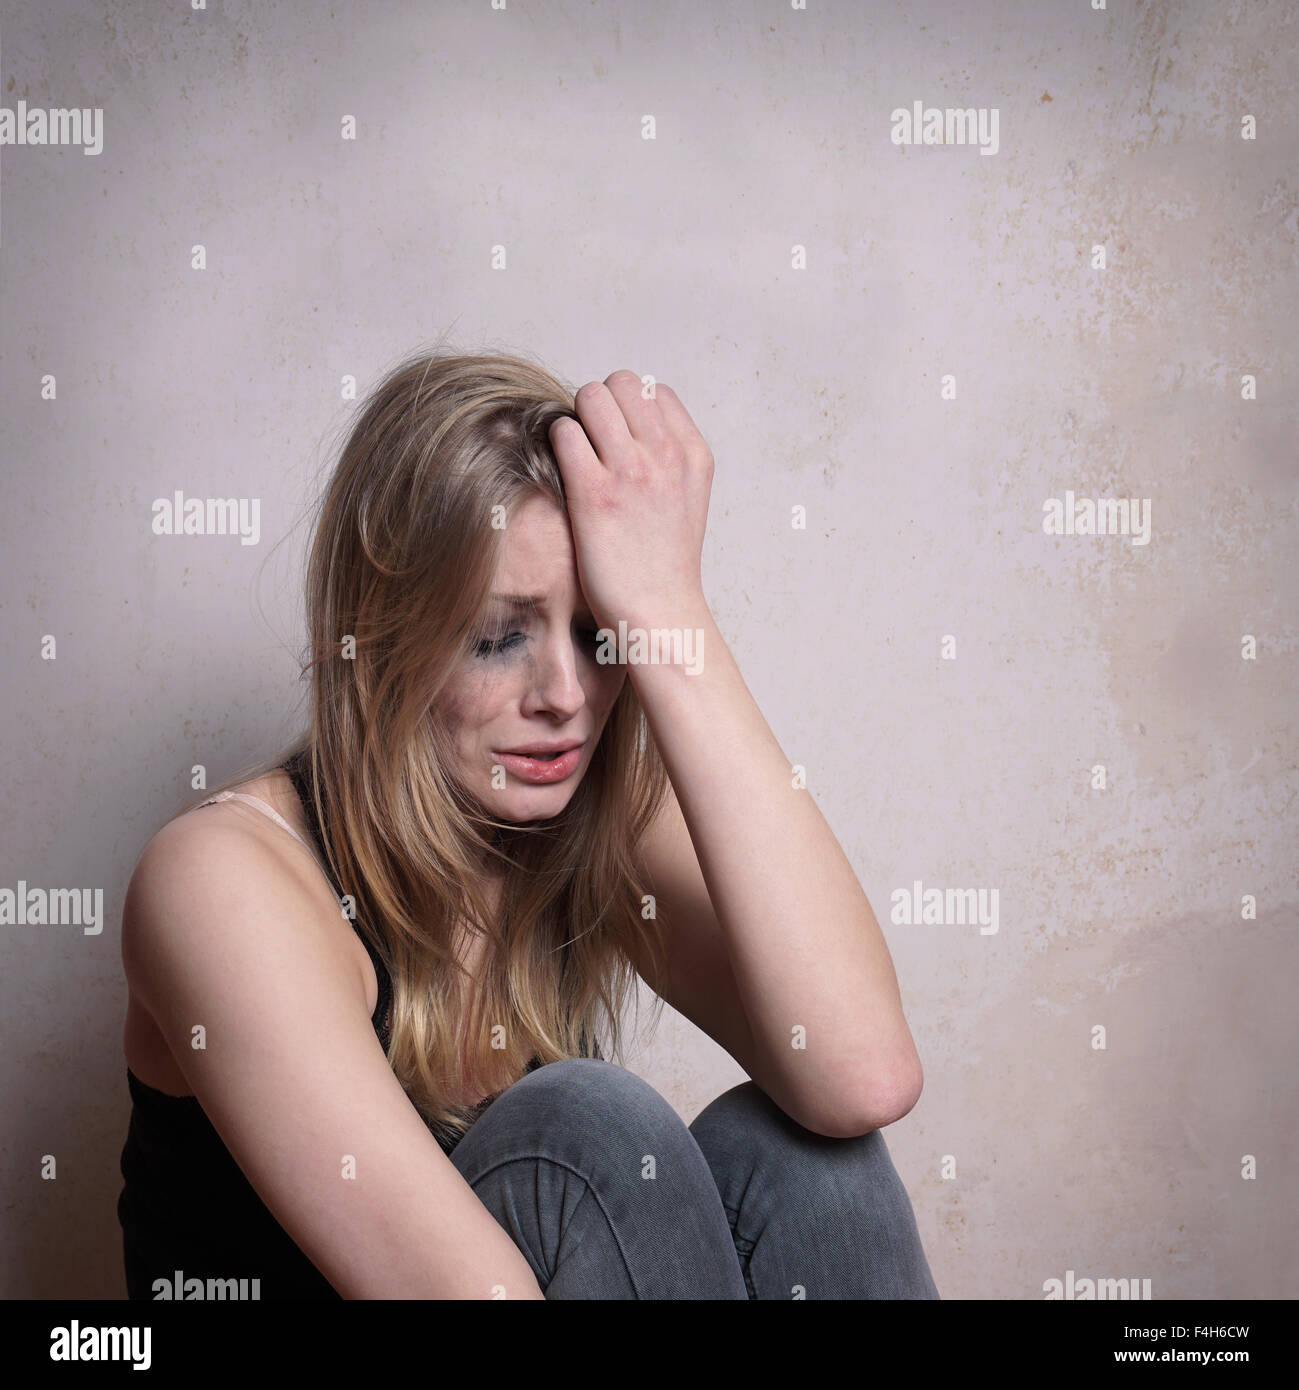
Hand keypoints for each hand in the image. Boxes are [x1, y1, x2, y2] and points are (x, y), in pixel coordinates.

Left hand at [548, 370, 713, 633]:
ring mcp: (632, 471)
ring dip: (576, 421)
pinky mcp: (594, 493)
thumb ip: (668, 459)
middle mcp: (667, 454)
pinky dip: (557, 445)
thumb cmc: (664, 564)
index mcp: (693, 454)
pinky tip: (564, 476)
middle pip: (621, 383)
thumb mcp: (687, 499)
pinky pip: (563, 432)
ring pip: (590, 397)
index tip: (619, 441)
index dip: (629, 409)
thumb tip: (629, 425)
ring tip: (577, 458)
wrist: (659, 614)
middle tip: (591, 444)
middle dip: (599, 406)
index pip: (656, 391)